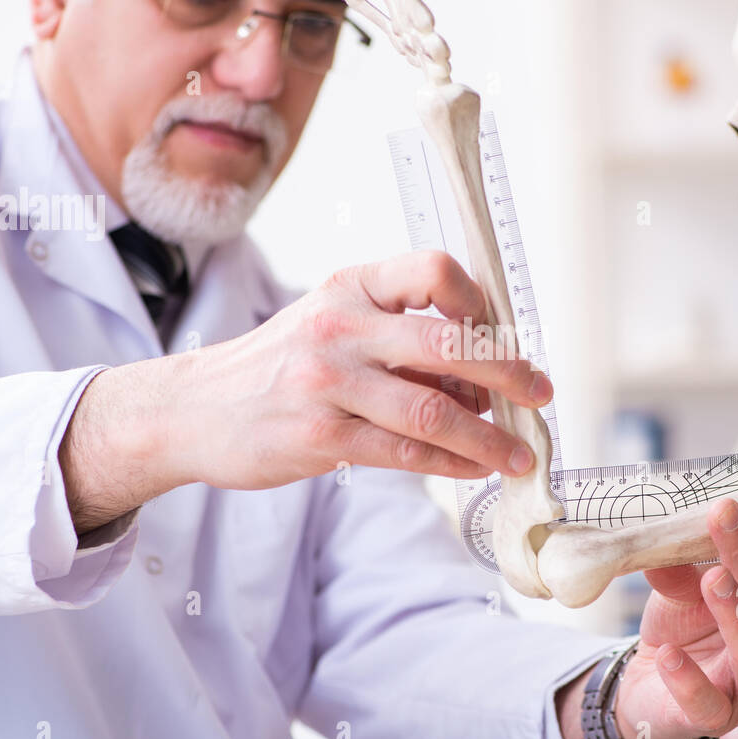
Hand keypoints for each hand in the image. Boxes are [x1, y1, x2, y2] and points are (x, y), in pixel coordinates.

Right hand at [163, 250, 551, 490]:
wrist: (196, 409)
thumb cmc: (281, 366)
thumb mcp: (333, 326)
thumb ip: (401, 343)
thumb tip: (486, 380)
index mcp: (351, 286)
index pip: (434, 269)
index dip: (479, 300)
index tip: (500, 333)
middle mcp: (340, 325)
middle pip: (450, 344)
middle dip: (510, 374)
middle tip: (541, 396)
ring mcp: (328, 382)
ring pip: (434, 411)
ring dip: (489, 437)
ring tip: (519, 454)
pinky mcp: (319, 436)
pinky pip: (405, 453)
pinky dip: (450, 464)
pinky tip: (473, 469)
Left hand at [612, 497, 737, 738]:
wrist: (652, 681)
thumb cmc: (690, 624)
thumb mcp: (686, 584)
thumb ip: (682, 562)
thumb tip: (670, 536)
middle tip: (725, 519)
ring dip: (737, 614)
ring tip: (711, 580)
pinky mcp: (719, 717)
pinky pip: (710, 702)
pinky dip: (688, 679)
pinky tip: (669, 655)